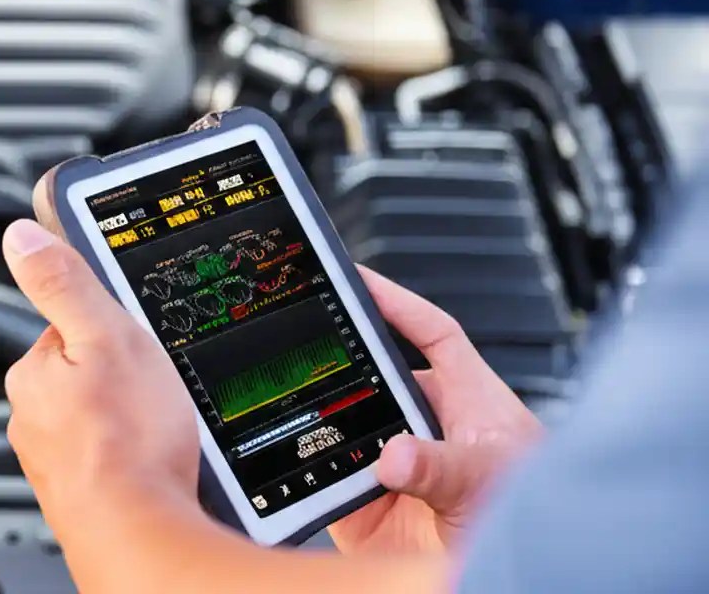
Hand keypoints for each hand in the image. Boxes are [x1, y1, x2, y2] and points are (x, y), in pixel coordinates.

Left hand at [1, 218, 201, 540]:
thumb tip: (21, 238)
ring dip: (130, 422)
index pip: (70, 329)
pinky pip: (113, 460)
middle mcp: (32, 419)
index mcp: (32, 373)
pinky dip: (133, 458)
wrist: (141, 535)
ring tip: (160, 431)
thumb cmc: (127, 443)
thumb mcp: (108, 335)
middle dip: (122, 381)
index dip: (111, 331)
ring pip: (100, 421)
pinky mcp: (81, 495)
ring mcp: (55, 462)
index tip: (136, 346)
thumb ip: (64, 284)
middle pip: (87, 376)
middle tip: (155, 392)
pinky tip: (156, 464)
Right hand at [327, 267, 543, 554]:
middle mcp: (427, 426)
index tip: (359, 277)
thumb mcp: (490, 483)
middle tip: (315, 355)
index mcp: (469, 401)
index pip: (432, 334)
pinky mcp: (364, 505)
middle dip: (346, 367)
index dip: (397, 301)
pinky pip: (326, 479)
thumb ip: (443, 467)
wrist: (512, 580)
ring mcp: (394, 464)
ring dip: (332, 428)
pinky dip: (312, 475)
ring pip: (347, 426)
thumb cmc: (531, 522)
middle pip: (375, 377)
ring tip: (320, 427)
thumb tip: (396, 455)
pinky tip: (310, 472)